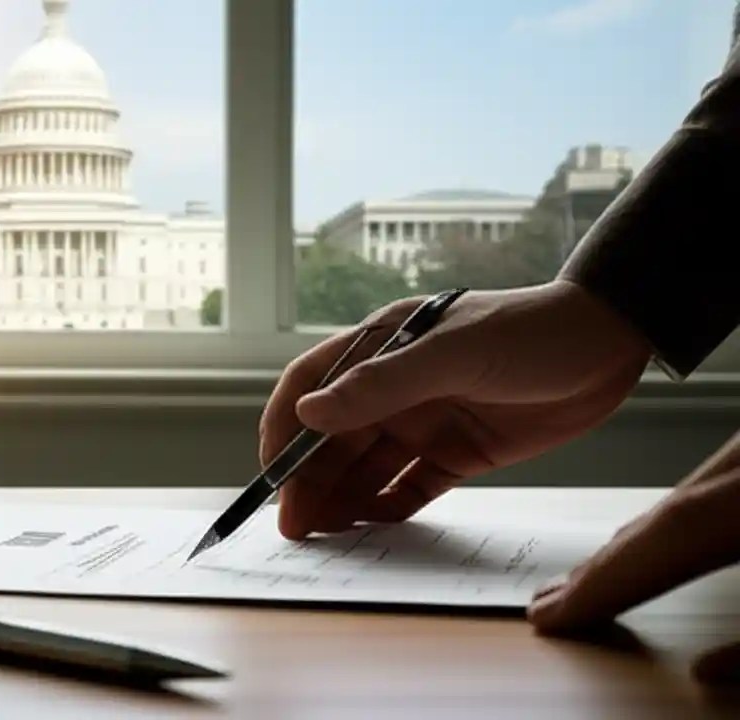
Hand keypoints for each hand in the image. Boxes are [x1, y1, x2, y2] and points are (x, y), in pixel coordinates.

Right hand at [262, 279, 651, 537]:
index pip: (312, 385)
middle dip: (308, 480)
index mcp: (380, 347)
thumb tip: (308, 413)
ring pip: (367, 468)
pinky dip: (388, 508)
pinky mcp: (457, 453)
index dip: (283, 425)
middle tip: (295, 526)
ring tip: (325, 537)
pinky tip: (371, 529)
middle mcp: (394, 387)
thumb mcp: (451, 352)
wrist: (609, 344)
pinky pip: (410, 487)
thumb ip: (380, 384)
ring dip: (342, 499)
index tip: (272, 469)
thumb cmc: (528, 331)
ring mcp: (425, 421)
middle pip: (334, 438)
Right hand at [527, 430, 739, 684]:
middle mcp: (738, 478)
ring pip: (669, 504)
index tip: (548, 618)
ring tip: (580, 580)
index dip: (593, 590)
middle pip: (648, 528)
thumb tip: (707, 672)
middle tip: (544, 605)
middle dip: (594, 571)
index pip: (648, 553)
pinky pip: (695, 490)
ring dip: (621, 545)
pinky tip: (642, 537)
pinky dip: (659, 521)